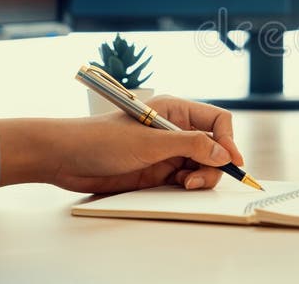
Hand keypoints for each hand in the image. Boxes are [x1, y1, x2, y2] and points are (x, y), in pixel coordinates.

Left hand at [48, 96, 243, 193]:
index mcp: (176, 110)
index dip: (228, 140)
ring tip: (185, 184)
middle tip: (199, 180)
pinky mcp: (158, 171)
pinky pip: (186, 179)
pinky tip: (176, 187)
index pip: (217, 121)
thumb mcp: (150, 142)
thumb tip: (224, 154)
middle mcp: (175, 130)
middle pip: (214, 147)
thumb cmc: (101, 140)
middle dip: (214, 164)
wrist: (65, 159)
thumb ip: (190, 146)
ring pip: (203, 165)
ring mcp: (167, 152)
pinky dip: (188, 185)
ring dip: (201, 177)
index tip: (233, 161)